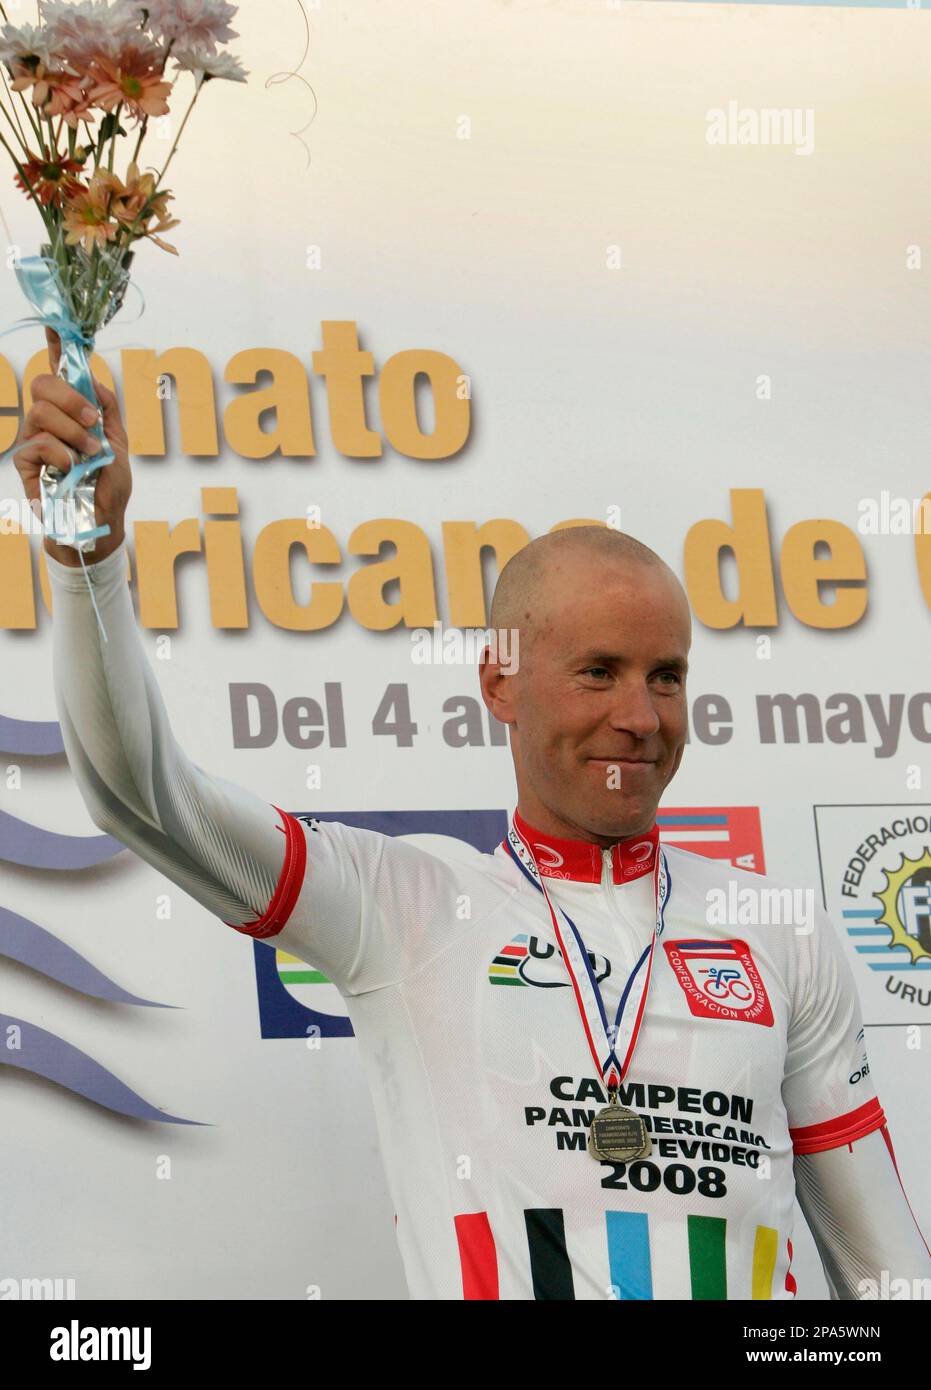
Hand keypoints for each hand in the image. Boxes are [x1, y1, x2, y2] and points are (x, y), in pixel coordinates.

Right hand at [12, 327, 131, 565]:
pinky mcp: (26, 463)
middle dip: (70, 397)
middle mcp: (49, 420)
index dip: (55, 346)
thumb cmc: (108, 484)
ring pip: (40, 411)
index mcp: (72, 411)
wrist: (102, 521)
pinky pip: (37, 442)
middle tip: (92, 422)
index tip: (56, 323)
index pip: (60, 372)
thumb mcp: (118, 443)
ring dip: (72, 430)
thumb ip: (108, 408)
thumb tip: (93, 379)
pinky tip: (71, 469)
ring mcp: (34, 439)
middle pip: (42, 383)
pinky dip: (60, 453)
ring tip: (88, 454)